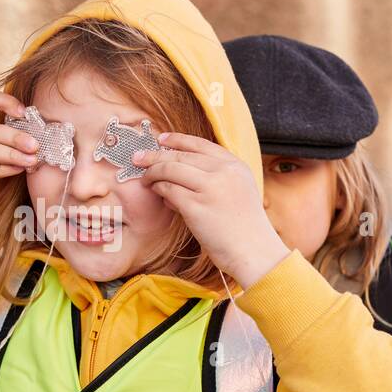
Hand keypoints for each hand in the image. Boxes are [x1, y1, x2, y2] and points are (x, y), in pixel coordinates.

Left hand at [136, 132, 289, 288]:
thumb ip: (216, 176)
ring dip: (153, 172)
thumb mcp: (239, 190)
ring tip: (146, 178)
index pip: (200, 144)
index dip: (177, 140)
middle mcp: (224, 172)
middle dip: (155, 155)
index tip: (161, 139)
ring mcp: (210, 188)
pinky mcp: (196, 207)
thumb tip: (179, 170)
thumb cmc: (243, 226)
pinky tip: (157, 193)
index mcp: (235, 165)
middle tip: (138, 157)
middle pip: (181, 155)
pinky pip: (169, 191)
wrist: (253, 251)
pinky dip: (159, 190)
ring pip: (170, 169)